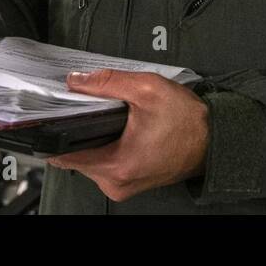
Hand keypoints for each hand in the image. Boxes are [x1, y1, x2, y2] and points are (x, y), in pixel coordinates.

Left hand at [46, 70, 209, 201]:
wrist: (214, 140)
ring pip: (88, 159)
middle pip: (74, 155)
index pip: (63, 154)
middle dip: (77, 130)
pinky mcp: (128, 182)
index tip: (51, 115)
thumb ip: (107, 82)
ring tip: (108, 118)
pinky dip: (104, 146)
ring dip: (92, 138)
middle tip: (90, 108)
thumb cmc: (188, 121)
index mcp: (117, 165)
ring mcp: (122, 186)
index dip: (54, 131)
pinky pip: (103, 163)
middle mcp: (116, 182)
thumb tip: (76, 80)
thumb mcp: (147, 89)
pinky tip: (117, 130)